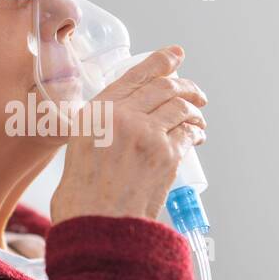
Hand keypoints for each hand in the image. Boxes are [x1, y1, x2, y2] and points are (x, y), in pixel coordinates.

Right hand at [50, 46, 207, 224]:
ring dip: (195, 110)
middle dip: (186, 86)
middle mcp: (121, 116)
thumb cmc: (82, 197)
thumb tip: (124, 120)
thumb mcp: (79, 148)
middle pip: (164, 87)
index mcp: (97, 111)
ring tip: (199, 115)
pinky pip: (188, 133)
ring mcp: (146, 134)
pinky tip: (197, 135)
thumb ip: (100, 128)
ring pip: (180, 108)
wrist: (96, 225)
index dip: (161, 61)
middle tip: (195, 93)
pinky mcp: (166, 155)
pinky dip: (196, 132)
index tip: (176, 54)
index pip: (135, 74)